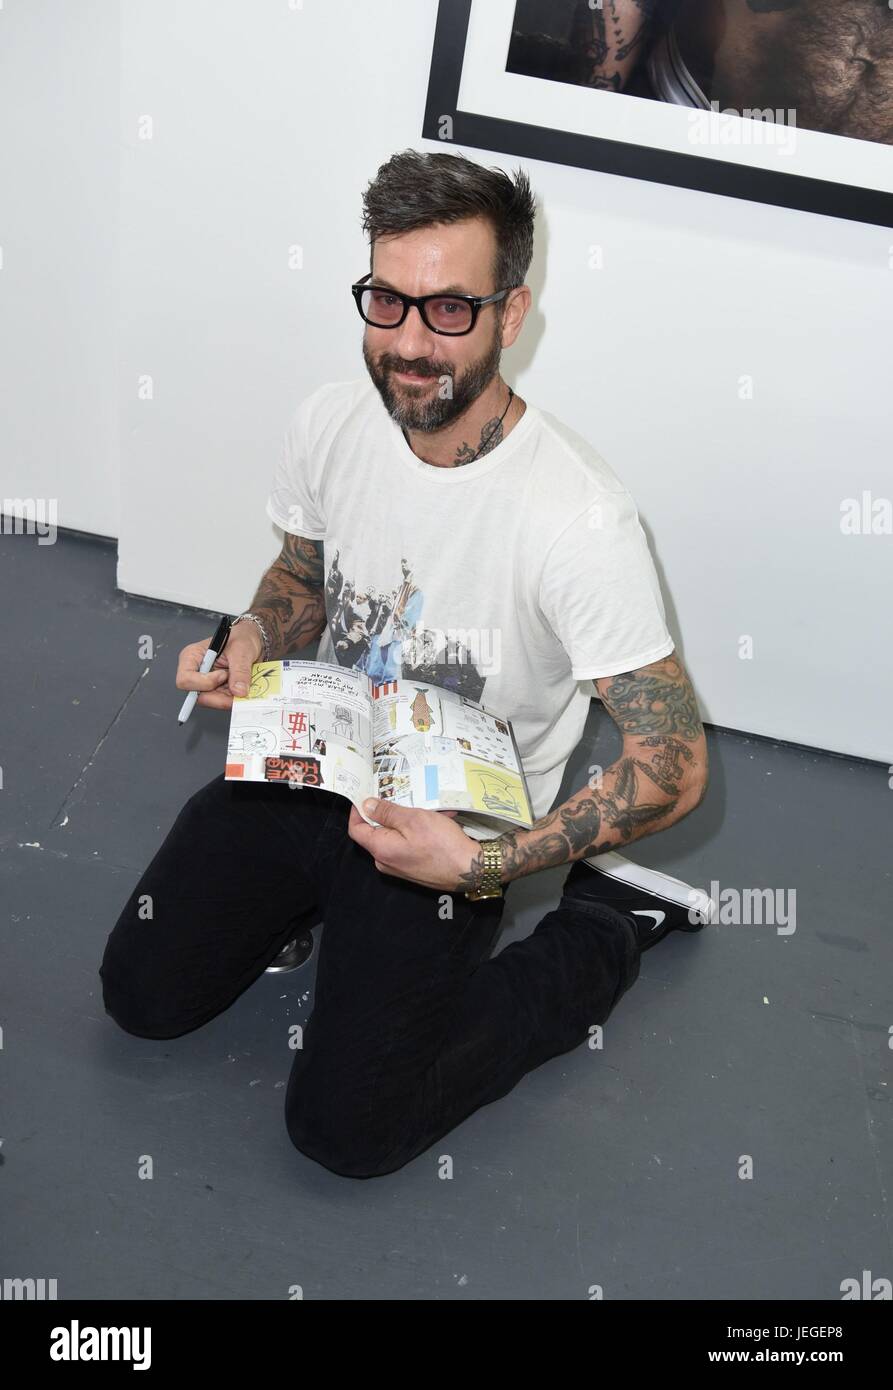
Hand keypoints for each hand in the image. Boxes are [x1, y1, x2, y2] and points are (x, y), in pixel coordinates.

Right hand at [174, 622, 263, 710]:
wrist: (252, 641)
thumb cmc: (241, 637)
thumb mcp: (241, 650)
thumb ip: (240, 671)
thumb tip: (239, 691)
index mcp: (192, 657)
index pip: (185, 680)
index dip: (204, 683)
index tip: (223, 675)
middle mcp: (197, 673)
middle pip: (198, 696)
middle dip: (220, 695)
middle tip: (239, 687)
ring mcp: (207, 684)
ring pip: (213, 702)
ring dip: (230, 698)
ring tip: (244, 684)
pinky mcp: (219, 691)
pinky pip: (224, 702)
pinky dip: (235, 699)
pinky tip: (244, 688)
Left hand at [347, 798, 480, 891]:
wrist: (470, 870)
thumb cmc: (442, 845)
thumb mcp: (413, 819)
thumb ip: (386, 812)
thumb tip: (366, 806)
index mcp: (381, 850)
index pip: (356, 830)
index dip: (357, 811)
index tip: (365, 795)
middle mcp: (387, 862)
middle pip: (378, 832)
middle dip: (391, 813)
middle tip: (403, 796)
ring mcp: (401, 867)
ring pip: (398, 836)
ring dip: (411, 820)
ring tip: (431, 808)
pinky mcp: (415, 868)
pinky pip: (411, 844)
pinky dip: (421, 831)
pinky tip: (440, 821)